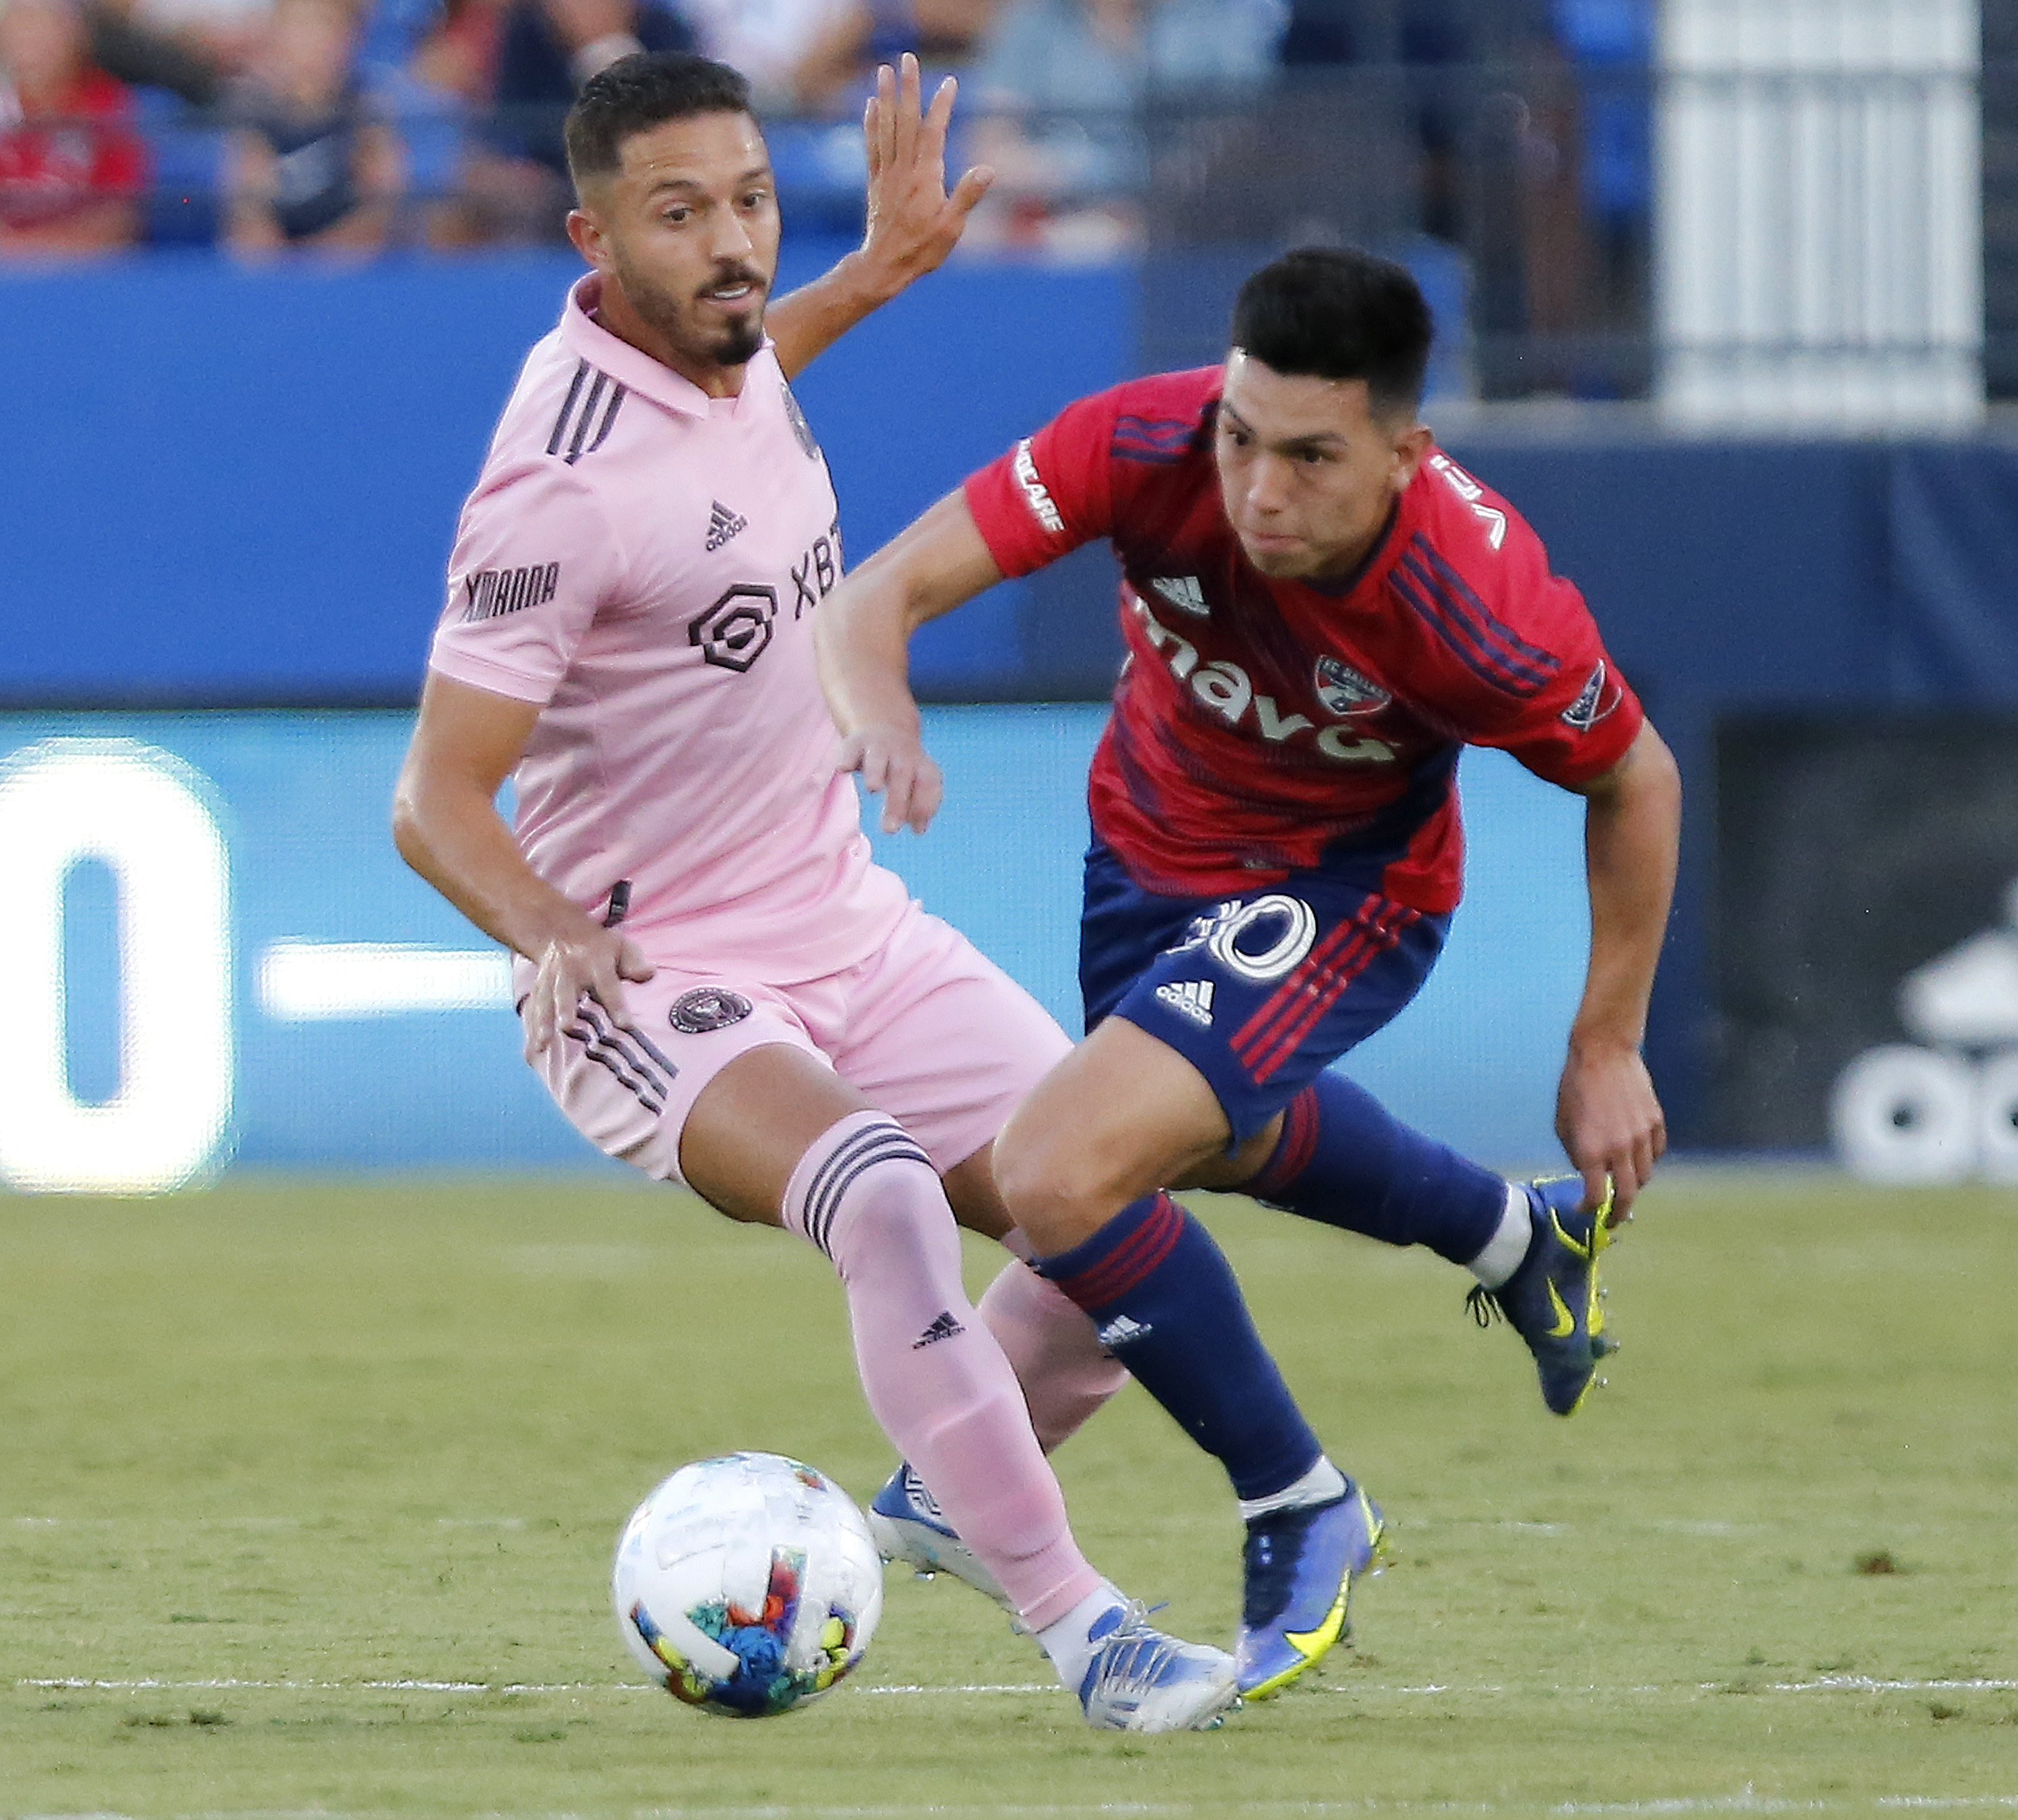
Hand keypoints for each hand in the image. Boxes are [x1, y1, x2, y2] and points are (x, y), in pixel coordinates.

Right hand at [522, 926, 655, 1061]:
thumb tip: (649, 973)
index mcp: (596, 963)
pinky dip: (531, 1027)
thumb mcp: (621, 946)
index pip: (608, 985)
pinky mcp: (538, 987)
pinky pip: (533, 1007)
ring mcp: (551, 979)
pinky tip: (533, 1047)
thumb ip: (634, 961)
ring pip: (545, 1001)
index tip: (624, 1025)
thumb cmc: (600, 946)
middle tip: (567, 1027)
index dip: (616, 1005)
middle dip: (565, 1009)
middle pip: (567, 991)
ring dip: (543, 1022)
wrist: (562, 932)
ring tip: (543, 1043)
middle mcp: (570, 971)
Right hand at [834, 723, 942, 833]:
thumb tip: (919, 830)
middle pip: (902, 776)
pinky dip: (847, 758)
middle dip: (897, 803)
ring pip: (879, 759)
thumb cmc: (901, 764)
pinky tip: (844, 770)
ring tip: (873, 789)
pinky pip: (851, 749)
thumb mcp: (915, 781)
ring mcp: (878, 747)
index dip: (925, 805)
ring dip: (876, 773)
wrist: (883, 723)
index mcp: (921, 766)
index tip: (917, 829)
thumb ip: (918, 806)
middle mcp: (901, 755)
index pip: (929, 784)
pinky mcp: (855, 743)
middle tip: (890, 830)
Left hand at [858, 53, 993, 294]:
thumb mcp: (952, 227)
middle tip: (907, 59)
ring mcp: (887, 174)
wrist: (884, 267)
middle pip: (906, 121)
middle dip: (907, 88)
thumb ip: (968, 195)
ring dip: (885, 97)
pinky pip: (872, 146)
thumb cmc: (922, 250)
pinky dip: (871, 124)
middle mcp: (904, 169)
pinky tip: (870, 106)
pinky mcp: (875, 182)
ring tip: (883, 71)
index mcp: (926, 177)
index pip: (934, 133)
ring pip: (886, 128)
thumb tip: (988, 169)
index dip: (941, 106)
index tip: (948, 82)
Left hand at [1554, 1037, 1664, 1222]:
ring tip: (1623, 1185)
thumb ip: (1574, 1152)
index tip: (1585, 1211)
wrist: (1604, 1052)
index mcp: (1591, 1150)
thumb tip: (1585, 1171)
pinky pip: (1656, 1153)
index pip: (1595, 1196)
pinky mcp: (1656, 1123)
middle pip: (1626, 1195)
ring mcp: (1642, 1137)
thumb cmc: (1575, 1085)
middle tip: (1613, 1220)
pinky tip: (1637, 1158)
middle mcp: (1619, 1149)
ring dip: (1633, 1185)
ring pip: (1644, 1176)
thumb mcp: (1563, 1122)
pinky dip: (1647, 1161)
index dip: (1589, 1209)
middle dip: (1619, 1213)